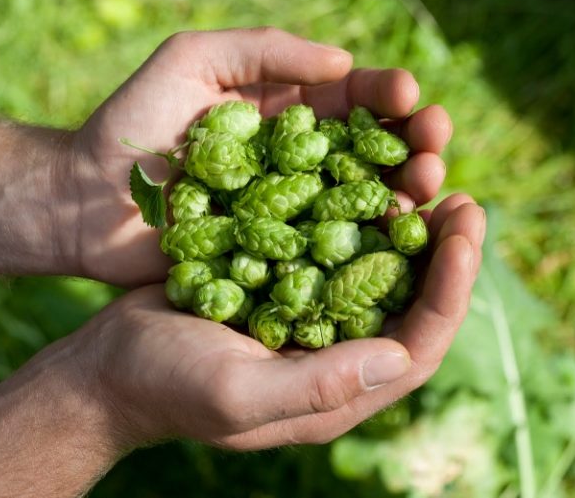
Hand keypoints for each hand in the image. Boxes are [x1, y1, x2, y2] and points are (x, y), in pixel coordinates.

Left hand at [59, 27, 450, 287]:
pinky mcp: (269, 258)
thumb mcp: (192, 60)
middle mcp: (292, 164)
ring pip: (356, 203)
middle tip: (434, 150)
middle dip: (409, 146)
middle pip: (368, 153)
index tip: (411, 98)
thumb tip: (343, 66)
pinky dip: (361, 248)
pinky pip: (324, 252)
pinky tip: (393, 243)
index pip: (350, 100)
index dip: (387, 96)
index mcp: (281, 113)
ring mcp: (284, 213)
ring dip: (398, 196)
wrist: (82, 200)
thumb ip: (263, 52)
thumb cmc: (131, 123)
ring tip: (425, 192)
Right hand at [72, 194, 483, 449]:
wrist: (109, 363)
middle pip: (410, 305)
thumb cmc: (165, 384)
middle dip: (443, 253)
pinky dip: (353, 218)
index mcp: (335, 393)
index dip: (451, 291)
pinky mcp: (282, 289)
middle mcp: (334, 356)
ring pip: (377, 273)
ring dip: (405, 229)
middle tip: (461, 198)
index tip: (465, 232)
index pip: (418, 345)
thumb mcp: (237, 393)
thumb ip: (317, 385)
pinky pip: (334, 252)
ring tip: (424, 180)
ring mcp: (309, 320)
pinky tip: (362, 181)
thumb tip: (403, 358)